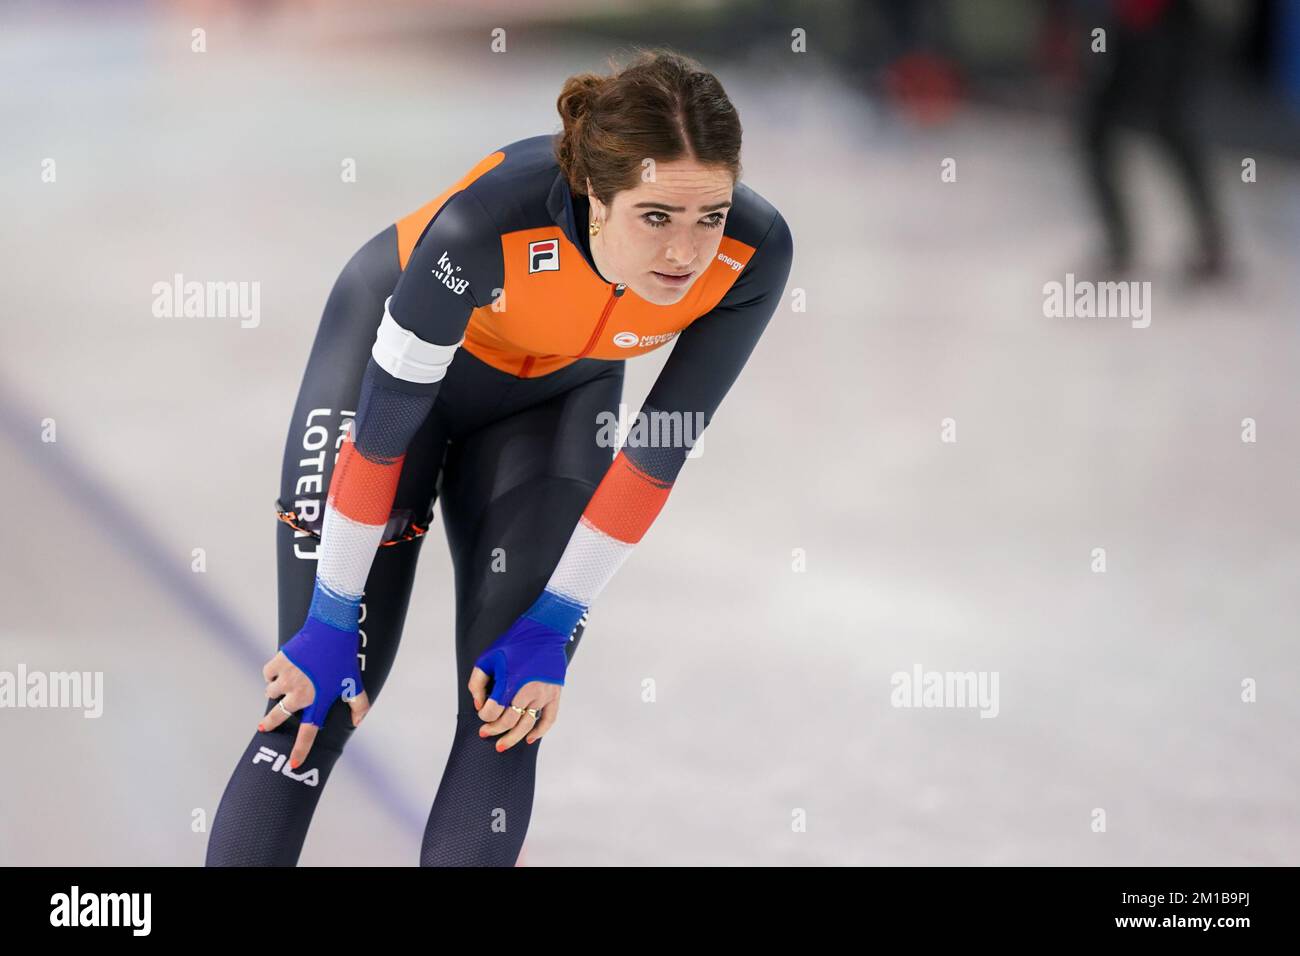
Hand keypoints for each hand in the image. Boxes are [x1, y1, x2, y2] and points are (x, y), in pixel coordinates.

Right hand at [257, 620, 369, 767]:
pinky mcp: (278, 662)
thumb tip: (357, 723)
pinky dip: (272, 674)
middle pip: (277, 716)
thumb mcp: (355, 682)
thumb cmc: (344, 656)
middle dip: (269, 723)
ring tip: (286, 685)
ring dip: (276, 691)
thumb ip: (359, 705)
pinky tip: (281, 670)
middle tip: (264, 727)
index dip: (300, 750)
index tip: (294, 764)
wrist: (331, 628)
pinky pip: (268, 674)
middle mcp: (299, 693)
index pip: (308, 733)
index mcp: (318, 701)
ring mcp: (286, 678)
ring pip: (271, 692)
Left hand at [469, 613, 569, 752]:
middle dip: (494, 730)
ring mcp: (543, 695)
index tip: (483, 713)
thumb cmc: (514, 644)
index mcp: (510, 681)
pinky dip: (540, 732)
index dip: (484, 716)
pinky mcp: (555, 694)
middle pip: (509, 722)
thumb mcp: (488, 657)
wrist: (544, 632)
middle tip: (486, 733)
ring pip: (527, 725)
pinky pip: (549, 719)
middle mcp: (528, 691)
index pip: (493, 711)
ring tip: (501, 745)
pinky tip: (529, 739)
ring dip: (513, 738)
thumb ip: (477, 683)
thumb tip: (479, 705)